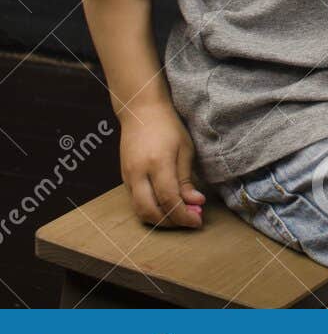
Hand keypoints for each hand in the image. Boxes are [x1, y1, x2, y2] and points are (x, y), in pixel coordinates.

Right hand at [120, 100, 205, 228]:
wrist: (141, 111)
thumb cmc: (168, 126)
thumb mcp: (185, 149)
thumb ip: (187, 179)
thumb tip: (196, 203)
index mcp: (157, 163)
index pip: (169, 199)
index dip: (184, 215)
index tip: (198, 221)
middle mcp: (138, 173)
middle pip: (150, 211)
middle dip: (171, 222)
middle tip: (190, 220)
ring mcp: (127, 177)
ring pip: (139, 210)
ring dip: (160, 220)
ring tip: (181, 215)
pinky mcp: (124, 178)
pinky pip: (135, 202)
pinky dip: (151, 210)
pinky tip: (167, 206)